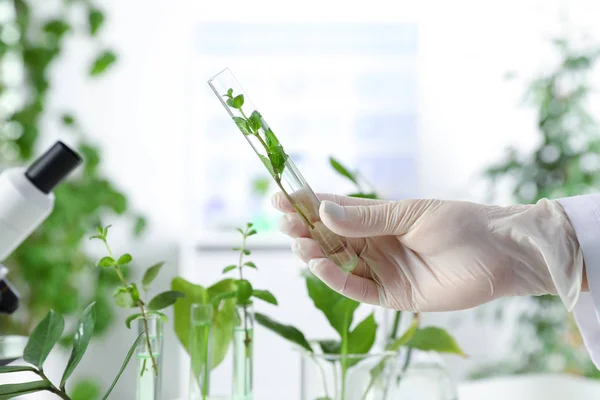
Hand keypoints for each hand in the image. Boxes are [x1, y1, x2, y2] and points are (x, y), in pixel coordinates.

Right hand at [273, 193, 583, 311]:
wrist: (499, 253)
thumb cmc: (460, 223)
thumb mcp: (409, 214)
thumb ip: (366, 217)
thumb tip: (323, 210)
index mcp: (379, 218)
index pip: (335, 210)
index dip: (306, 204)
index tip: (279, 197)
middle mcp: (376, 244)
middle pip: (330, 238)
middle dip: (305, 229)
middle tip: (285, 222)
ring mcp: (382, 269)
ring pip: (338, 263)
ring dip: (315, 254)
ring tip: (298, 243)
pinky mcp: (391, 295)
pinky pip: (357, 288)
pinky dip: (337, 278)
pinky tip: (320, 264)